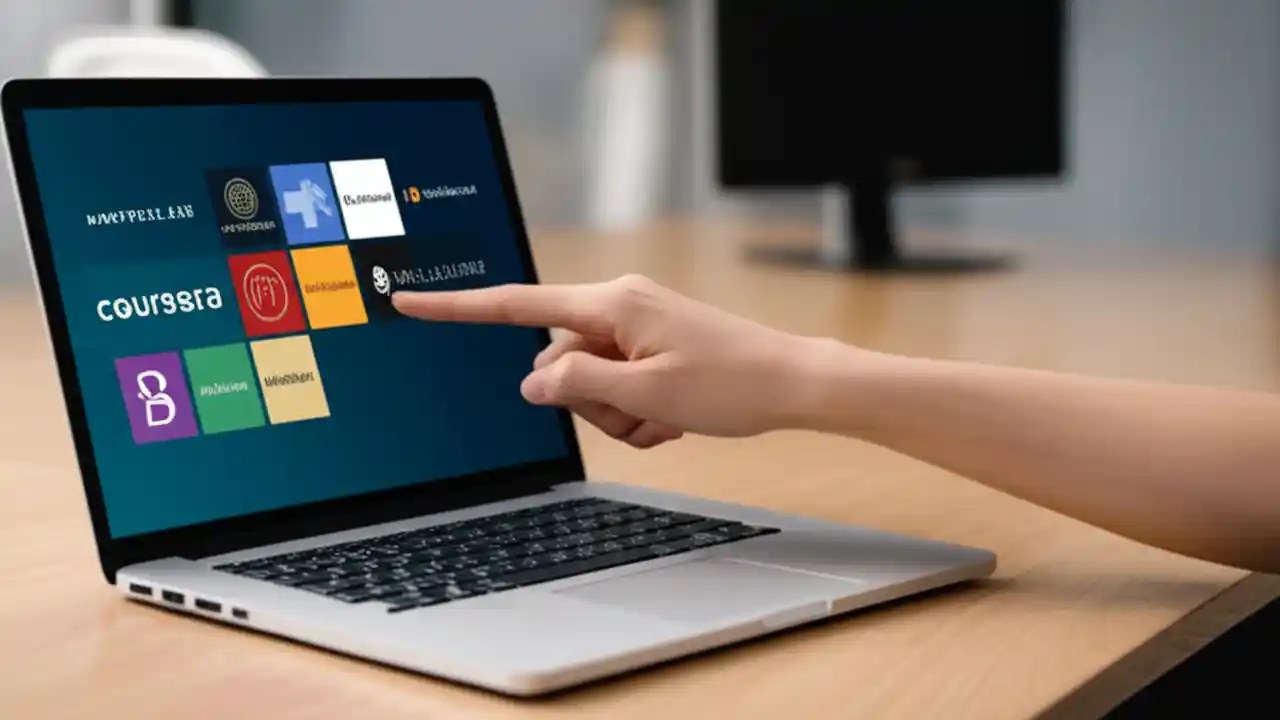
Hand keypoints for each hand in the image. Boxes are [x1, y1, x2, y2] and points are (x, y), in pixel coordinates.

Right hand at [392, 275, 822, 447]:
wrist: (792, 382)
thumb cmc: (731, 383)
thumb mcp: (646, 393)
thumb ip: (577, 385)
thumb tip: (531, 380)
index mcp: (610, 304)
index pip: (517, 307)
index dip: (458, 309)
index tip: (411, 303)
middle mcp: (617, 305)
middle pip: (559, 362)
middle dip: (590, 401)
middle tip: (645, 411)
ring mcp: (636, 324)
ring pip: (589, 381)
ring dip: (620, 412)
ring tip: (667, 415)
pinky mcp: (651, 344)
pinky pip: (619, 385)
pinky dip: (639, 411)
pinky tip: (674, 416)